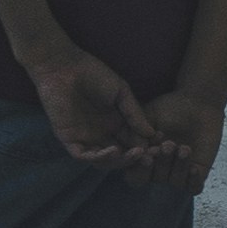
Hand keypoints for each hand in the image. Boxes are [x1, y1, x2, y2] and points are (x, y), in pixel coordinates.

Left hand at [25, 43, 162, 169]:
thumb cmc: (93, 74)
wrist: (64, 66)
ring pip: (104, 160)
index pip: (134, 142)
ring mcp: (85, 137)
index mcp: (116, 124)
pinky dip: (98, 158)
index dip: (147, 147)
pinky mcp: (68, 138)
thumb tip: (152, 133)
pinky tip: (113, 150)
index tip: (162, 146)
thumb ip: (135, 113)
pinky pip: (83, 156)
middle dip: (136, 158)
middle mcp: (101, 134)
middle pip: (121, 156)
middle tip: (149, 155)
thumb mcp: (121, 93)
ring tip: (134, 153)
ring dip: (120, 161)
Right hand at [130, 85, 226, 190]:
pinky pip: (194, 188)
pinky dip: (193, 180)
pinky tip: (194, 166)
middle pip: (154, 181)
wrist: (196, 103)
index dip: (139, 169)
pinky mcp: (199, 171)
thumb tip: (135, 155)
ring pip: (174, 183)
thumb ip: (135, 136)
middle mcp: (159, 167)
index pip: (134, 176)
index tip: (147, 153)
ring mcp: (178, 170)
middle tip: (167, 145)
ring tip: (184, 148)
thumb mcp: (145, 118)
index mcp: (142, 157)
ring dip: (178, 166)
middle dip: (160, 164)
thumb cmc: (168, 108)